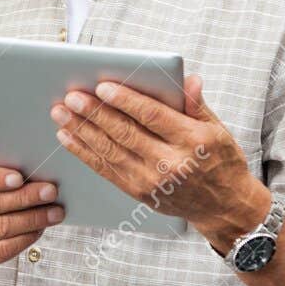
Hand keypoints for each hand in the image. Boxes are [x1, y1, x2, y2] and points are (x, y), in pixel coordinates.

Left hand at [50, 74, 271, 254]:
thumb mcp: (217, 129)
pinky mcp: (138, 192)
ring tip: (62, 113)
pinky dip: (84, 153)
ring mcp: (151, 181)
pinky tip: (69, 137)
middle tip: (72, 97)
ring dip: (82, 131)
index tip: (102, 86)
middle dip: (94, 113)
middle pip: (125, 134)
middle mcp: (170, 163)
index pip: (152, 116)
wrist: (222, 206)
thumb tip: (188, 79)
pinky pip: (105, 170)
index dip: (125, 101)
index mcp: (191, 141)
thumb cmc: (220, 162)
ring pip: (110, 151)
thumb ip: (196, 105)